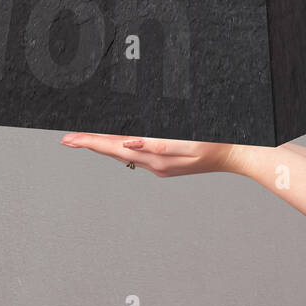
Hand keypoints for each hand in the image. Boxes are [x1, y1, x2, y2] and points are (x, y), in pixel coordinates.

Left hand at [60, 132, 247, 176]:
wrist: (236, 154)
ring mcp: (160, 166)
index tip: (69, 140)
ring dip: (104, 147)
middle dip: (91, 144)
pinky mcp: (167, 164)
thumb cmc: (216, 142)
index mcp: (156, 157)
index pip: (113, 147)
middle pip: (113, 153)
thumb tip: (128, 144)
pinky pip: (137, 155)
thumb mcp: (187, 141)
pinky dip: (121, 148)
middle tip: (69, 139)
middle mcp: (154, 165)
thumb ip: (156, 144)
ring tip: (87, 140)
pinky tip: (118, 143)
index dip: (90, 142)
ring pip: (123, 155)